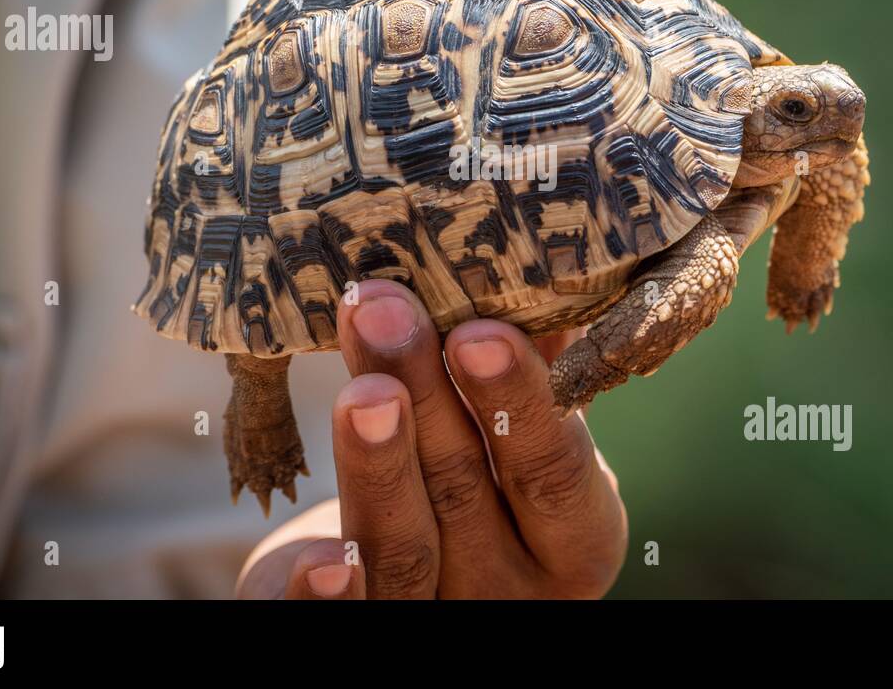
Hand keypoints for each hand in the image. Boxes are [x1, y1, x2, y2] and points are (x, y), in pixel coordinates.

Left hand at [236, 279, 627, 598]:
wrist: (432, 583)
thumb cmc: (485, 488)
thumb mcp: (519, 441)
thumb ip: (530, 374)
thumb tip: (535, 260)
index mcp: (572, 539)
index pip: (555, 474)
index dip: (518, 405)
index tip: (481, 331)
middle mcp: (510, 591)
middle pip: (465, 496)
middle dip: (425, 398)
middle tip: (389, 314)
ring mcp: (436, 616)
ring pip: (404, 550)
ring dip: (376, 462)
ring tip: (357, 386)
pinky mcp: (367, 631)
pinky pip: (342, 625)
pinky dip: (327, 597)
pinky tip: (319, 564)